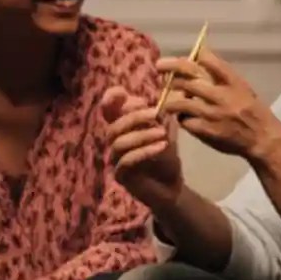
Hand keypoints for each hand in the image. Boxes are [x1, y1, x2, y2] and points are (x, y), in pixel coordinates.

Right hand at [102, 86, 183, 211]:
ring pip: (118, 143)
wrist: (172, 186)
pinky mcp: (121, 176)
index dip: (110, 100)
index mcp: (124, 129)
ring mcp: (116, 160)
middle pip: (113, 126)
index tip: (122, 93)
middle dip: (134, 117)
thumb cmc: (166, 158)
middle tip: (155, 114)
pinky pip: (126, 161)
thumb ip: (160, 119)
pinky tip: (162, 147)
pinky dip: (144, 151)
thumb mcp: (167, 134)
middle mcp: (116, 143)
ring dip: (141, 134)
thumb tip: (157, 104)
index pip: (108, 111)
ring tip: (162, 133)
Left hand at [158, 49, 280, 158]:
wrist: (261, 137)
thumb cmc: (251, 109)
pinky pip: (185, 121)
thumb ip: (222, 74)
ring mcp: (213, 114)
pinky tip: (182, 117)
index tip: (180, 55)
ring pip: (181, 102)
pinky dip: (181, 118)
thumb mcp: (242, 87)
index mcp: (233, 82)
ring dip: (169, 98)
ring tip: (165, 99)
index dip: (193, 56)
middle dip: (170, 70)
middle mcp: (222, 96)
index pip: (211, 62)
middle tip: (160, 68)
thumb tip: (199, 55)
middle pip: (189, 78)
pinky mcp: (206, 130)